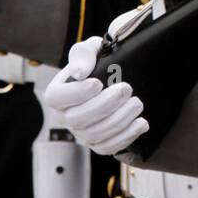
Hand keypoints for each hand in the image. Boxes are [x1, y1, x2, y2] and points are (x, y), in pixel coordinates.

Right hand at [44, 37, 148, 154]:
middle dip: (105, 105)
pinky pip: (108, 147)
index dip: (77, 93)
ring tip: (136, 103)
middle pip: (78, 119)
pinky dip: (126, 137)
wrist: (111, 77)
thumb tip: (80, 72)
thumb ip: (83, 54)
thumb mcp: (89, 50)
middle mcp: (65, 117)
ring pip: (96, 134)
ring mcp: (81, 133)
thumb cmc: (96, 62)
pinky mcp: (97, 143)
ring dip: (120, 119)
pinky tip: (141, 123)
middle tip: (126, 89)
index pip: (57, 98)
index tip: (97, 83)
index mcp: (57, 94)